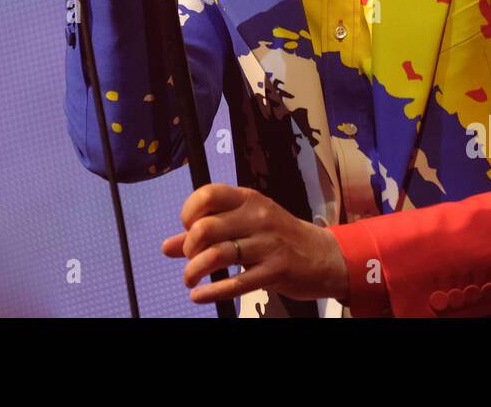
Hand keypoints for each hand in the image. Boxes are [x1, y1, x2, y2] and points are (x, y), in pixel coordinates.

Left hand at [160, 183, 349, 305]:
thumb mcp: (246, 226)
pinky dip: (212, 292)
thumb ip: (205, 234)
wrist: (323, 256)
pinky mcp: (276, 270)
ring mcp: (268, 244)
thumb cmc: (278, 238)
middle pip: (207, 227)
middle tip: (190, 258)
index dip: (189, 212)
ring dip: (194, 271)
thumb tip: (166, 246)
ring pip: (218, 255)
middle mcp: (258, 217)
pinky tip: (199, 296)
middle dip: (189, 247)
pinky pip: (237, 282)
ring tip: (189, 280)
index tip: (188, 229)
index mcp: (248, 199)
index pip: (208, 194)